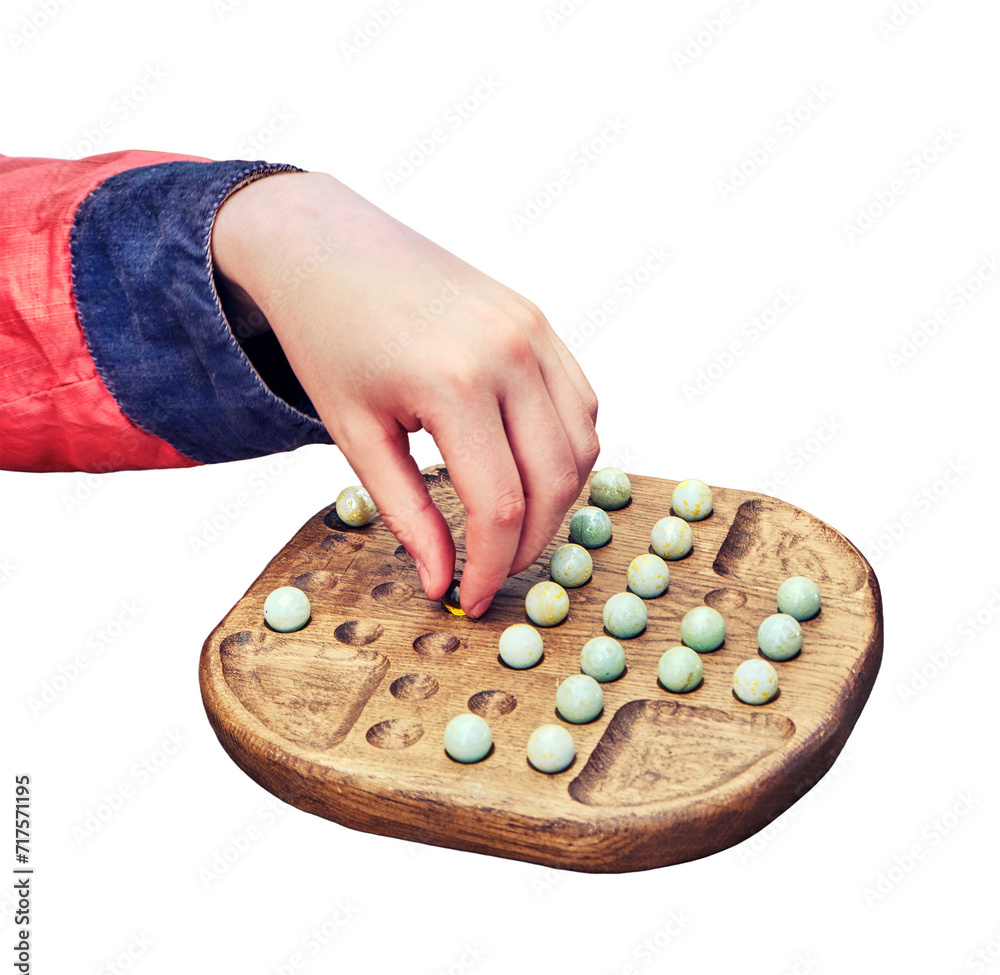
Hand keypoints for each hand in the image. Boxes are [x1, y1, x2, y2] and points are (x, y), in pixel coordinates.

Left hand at [212, 171, 598, 615]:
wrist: (328, 245)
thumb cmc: (329, 339)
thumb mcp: (356, 435)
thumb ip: (407, 514)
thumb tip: (442, 582)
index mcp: (454, 383)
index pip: (500, 506)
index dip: (492, 566)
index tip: (473, 597)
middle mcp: (511, 353)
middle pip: (555, 482)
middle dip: (530, 544)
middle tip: (494, 569)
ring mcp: (535, 331)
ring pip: (583, 446)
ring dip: (557, 499)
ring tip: (511, 525)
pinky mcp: (540, 321)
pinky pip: (581, 404)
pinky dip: (568, 449)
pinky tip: (529, 467)